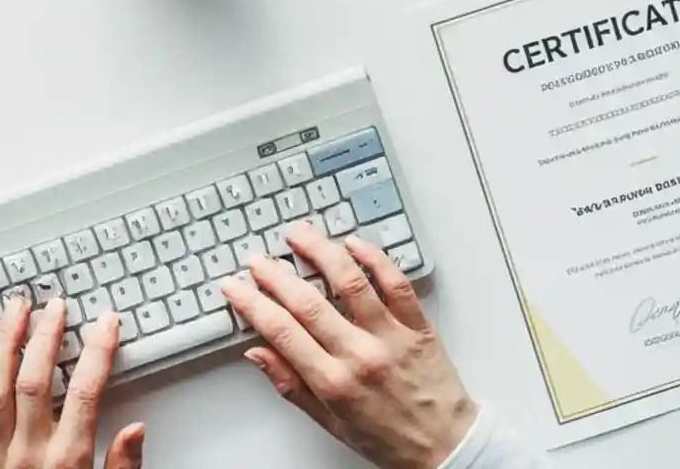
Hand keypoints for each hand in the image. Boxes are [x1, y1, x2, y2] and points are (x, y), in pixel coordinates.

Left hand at [0, 296, 144, 468]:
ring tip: (15, 310)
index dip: (99, 350)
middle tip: (56, 305)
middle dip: (46, 336)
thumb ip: (122, 468)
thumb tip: (136, 429)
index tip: (107, 322)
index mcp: (68, 462)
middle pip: (35, 381)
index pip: (87, 392)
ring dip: (4, 343)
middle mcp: (29, 454)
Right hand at [222, 224, 477, 468]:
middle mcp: (360, 355)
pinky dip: (374, 258)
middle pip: (308, 302)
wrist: (445, 446)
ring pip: (350, 282)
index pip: (281, 332)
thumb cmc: (388, 438)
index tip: (235, 286)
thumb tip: (258, 353)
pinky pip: (396, 284)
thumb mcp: (329, 422)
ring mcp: (391, 336)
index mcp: (333, 382)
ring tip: (299, 234)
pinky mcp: (418, 325)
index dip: (252, 303)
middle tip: (257, 258)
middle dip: (276, 274)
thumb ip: (291, 385)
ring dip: (320, 252)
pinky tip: (353, 243)